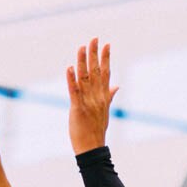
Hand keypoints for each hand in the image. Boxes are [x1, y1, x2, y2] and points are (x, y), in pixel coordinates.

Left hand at [66, 38, 118, 153]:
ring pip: (84, 78)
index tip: (106, 44)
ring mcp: (88, 102)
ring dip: (82, 62)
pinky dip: (71, 80)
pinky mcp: (78, 109)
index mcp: (103, 97)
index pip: (106, 73)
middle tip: (94, 38)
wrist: (92, 148)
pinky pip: (74, 92)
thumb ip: (110, 96)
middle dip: (94, 54)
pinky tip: (69, 68)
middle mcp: (97, 97)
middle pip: (96, 72)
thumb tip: (117, 86)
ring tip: (81, 47)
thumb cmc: (96, 131)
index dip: (106, 58)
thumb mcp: (105, 112)